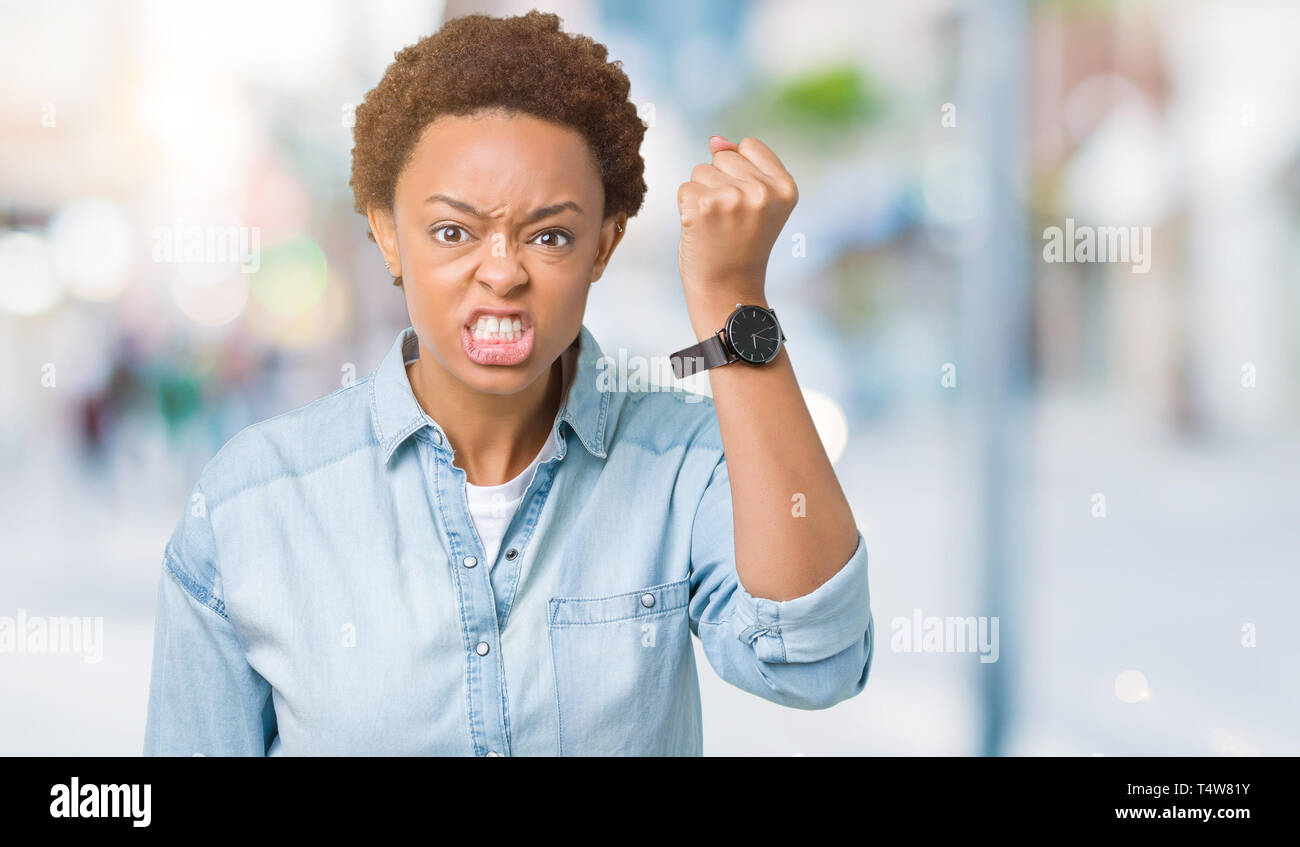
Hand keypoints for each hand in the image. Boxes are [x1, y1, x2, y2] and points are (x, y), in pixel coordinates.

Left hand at [676, 134, 798, 305]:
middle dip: (720, 183)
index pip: (749, 146)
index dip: (740, 174)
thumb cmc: (740, 245)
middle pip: (722, 157)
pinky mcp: (704, 206)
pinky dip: (687, 209)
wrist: (728, 291)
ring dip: (702, 196)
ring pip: (700, 171)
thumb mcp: (757, 202)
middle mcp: (763, 191)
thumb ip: (742, 165)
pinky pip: (685, 189)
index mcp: (785, 187)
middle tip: (729, 221)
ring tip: (716, 226)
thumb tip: (715, 139)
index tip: (746, 207)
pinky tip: (700, 231)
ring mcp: (733, 198)